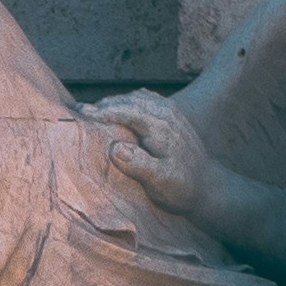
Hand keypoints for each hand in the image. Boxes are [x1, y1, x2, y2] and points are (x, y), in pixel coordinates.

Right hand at [84, 86, 201, 204]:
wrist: (208, 185)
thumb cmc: (181, 187)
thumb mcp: (160, 181)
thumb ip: (139, 164)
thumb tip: (115, 147)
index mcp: (161, 126)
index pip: (127, 111)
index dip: (103, 110)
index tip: (81, 112)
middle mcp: (166, 113)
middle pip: (129, 101)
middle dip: (104, 104)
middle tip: (78, 110)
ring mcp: (170, 112)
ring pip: (136, 98)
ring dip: (115, 102)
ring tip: (92, 111)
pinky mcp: (171, 115)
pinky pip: (145, 100)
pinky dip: (127, 102)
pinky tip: (117, 110)